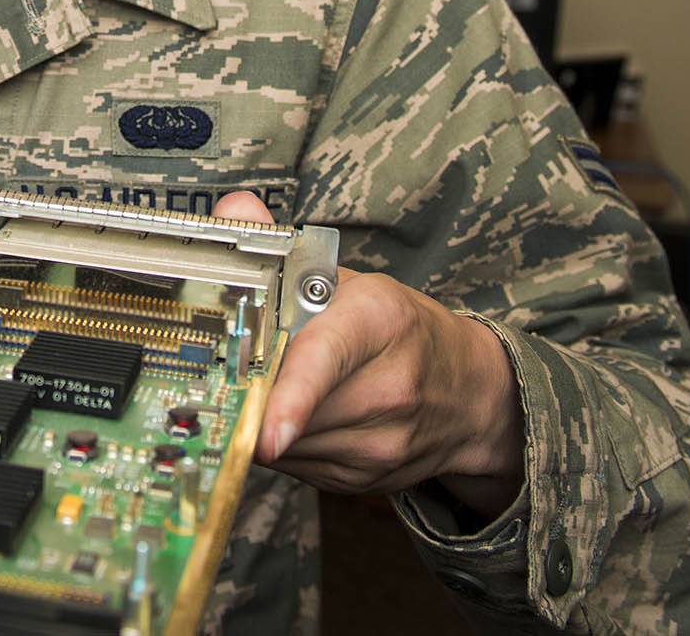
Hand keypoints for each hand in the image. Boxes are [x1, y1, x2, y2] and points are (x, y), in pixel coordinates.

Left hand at [212, 191, 525, 515]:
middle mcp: (389, 385)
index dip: (293, 396)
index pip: (326, 358)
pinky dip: (281, 445)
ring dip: (261, 422)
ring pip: (290, 445)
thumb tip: (234, 210)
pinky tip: (289, 419)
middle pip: (294, 409)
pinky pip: (298, 468)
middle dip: (250, 397)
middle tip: (220, 378)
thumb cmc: (394, 327)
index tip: (266, 431)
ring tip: (266, 390)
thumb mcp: (347, 278)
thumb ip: (280, 246)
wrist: (469, 391)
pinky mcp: (367, 479)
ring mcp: (383, 441)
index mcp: (379, 318)